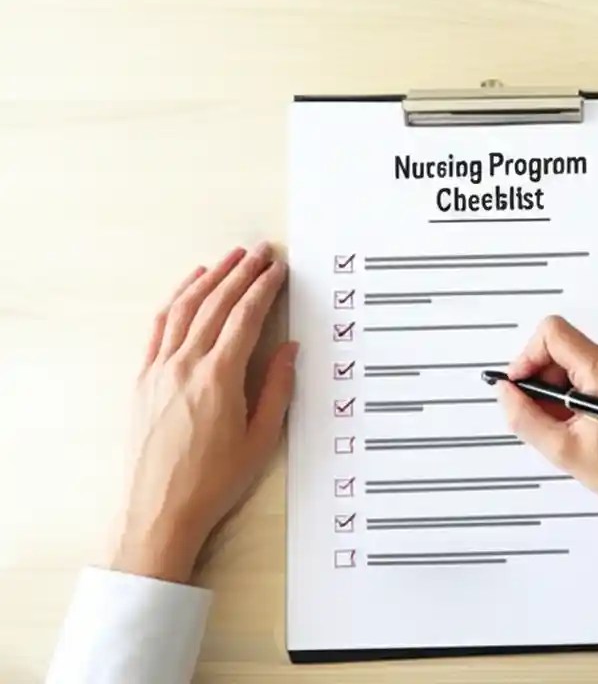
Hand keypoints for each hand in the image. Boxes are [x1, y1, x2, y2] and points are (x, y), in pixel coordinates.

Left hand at [111, 243, 295, 582]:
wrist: (158, 511)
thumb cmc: (212, 483)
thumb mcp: (260, 439)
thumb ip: (277, 389)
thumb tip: (289, 350)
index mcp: (219, 378)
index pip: (245, 318)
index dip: (264, 289)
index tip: (278, 270)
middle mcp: (185, 366)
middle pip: (215, 304)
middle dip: (240, 273)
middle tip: (260, 252)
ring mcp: (159, 370)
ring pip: (184, 308)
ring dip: (209, 278)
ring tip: (228, 258)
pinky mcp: (142, 380)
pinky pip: (159, 328)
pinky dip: (175, 301)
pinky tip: (188, 288)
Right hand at [497, 316, 597, 515]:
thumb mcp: (563, 449)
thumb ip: (525, 416)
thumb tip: (506, 393)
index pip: (552, 334)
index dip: (527, 357)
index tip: (520, 384)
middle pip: (563, 347)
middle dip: (542, 378)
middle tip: (537, 412)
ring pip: (576, 360)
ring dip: (559, 388)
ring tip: (562, 425)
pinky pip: (593, 372)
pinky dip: (577, 392)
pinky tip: (578, 423)